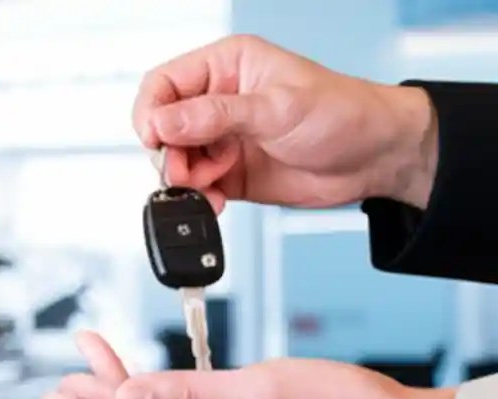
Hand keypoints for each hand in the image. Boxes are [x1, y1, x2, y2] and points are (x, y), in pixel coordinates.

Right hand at [135, 34, 437, 211]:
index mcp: (227, 67)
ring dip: (183, 180)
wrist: (377, 158)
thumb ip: (216, 115)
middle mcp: (218, 101)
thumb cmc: (343, 113)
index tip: (156, 139)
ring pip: (174, 161)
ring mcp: (222, 139)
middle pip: (163, 127)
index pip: (164, 84)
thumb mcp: (277, 108)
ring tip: (210, 187)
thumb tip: (164, 121)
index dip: (151, 112)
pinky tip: (216, 201)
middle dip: (168, 153)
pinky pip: (195, 187)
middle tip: (185, 172)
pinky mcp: (229, 173)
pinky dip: (198, 199)